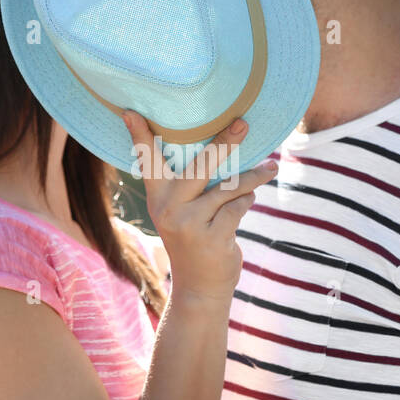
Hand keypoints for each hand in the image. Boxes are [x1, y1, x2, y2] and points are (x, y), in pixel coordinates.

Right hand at [124, 111, 275, 303]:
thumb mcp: (182, 213)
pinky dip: (247, 202)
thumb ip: (191, 186)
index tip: (130, 111)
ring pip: (228, 186)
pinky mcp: (212, 236)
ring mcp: (190, 222)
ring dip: (253, 177)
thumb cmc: (195, 239)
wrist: (199, 288)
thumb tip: (224, 145)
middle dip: (225, 142)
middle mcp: (169, 208)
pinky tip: (248, 202)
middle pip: (200, 166)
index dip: (140, 136)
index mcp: (158, 198)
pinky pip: (238, 207)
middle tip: (243, 123)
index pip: (148, 162)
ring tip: (269, 168)